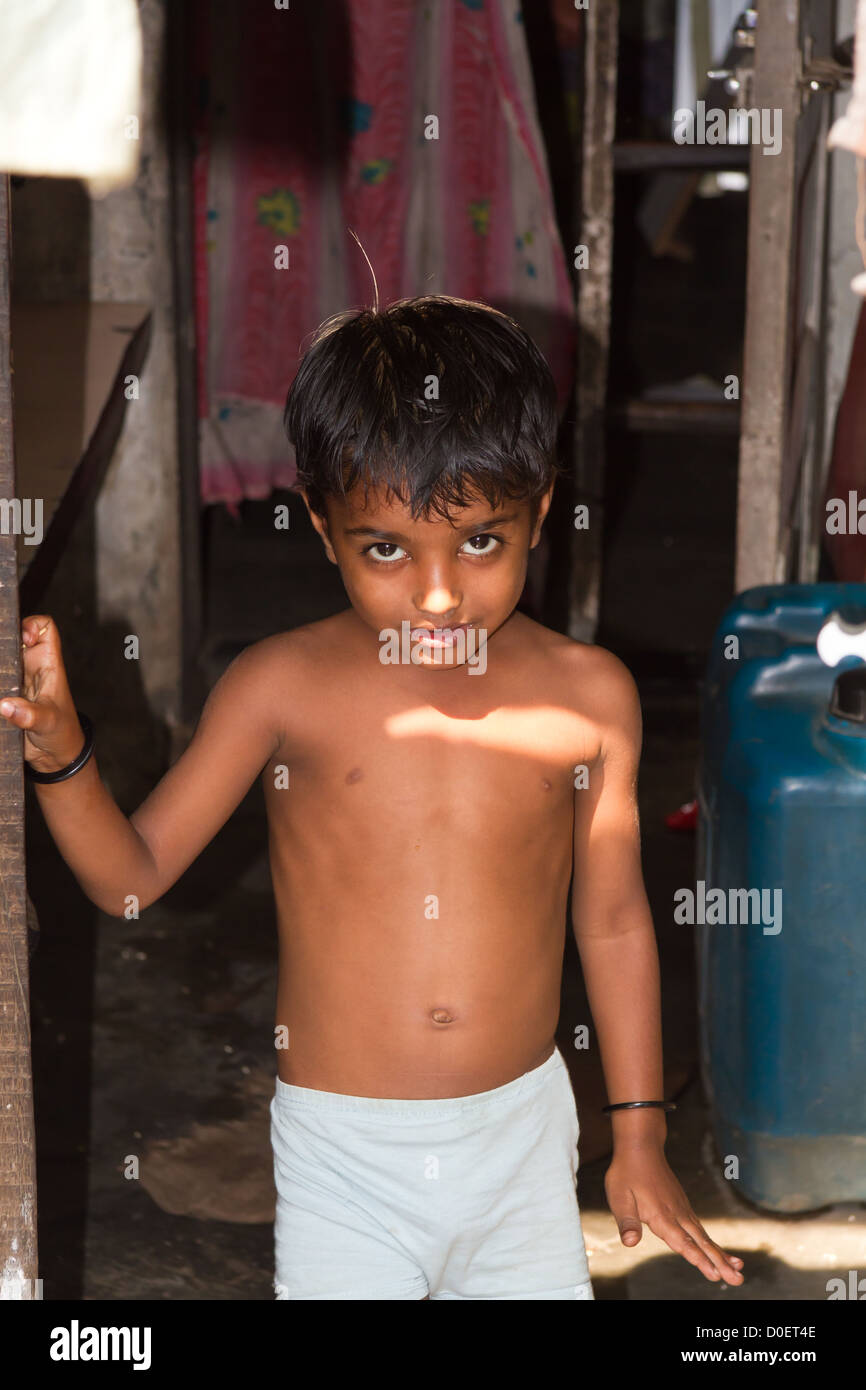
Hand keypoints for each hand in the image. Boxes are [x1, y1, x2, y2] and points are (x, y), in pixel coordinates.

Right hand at [0, 615, 83, 772]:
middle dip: (2, 641)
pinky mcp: (5, 694)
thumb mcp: (49, 722)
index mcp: (48, 664)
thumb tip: (5, 706)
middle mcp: (31, 667)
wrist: (55, 756)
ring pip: (0, 657)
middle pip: (13, 638)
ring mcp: (16, 679)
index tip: (22, 639)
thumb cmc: (61, 733)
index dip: (32, 625)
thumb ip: (30, 715)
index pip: (44, 627)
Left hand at [605, 1145, 744, 1284]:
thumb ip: (627, 1221)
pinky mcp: (682, 1206)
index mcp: (662, 1215)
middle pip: (701, 1242)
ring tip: (738, 1269)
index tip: (715, 1274)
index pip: (682, 1242)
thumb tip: (629, 1242)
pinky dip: (711, 1242)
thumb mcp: (619, 1197)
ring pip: (704, 1236)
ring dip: (721, 1254)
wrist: (641, 1147)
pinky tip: (718, 1252)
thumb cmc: (627, 1172)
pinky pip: (700, 1228)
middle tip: (737, 1279)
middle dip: (719, 1262)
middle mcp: (677, 1214)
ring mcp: (682, 1209)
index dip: (698, 1260)